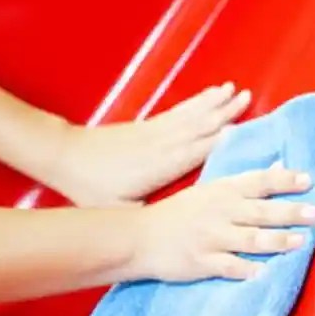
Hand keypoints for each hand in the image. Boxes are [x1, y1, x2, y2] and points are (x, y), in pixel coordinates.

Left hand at [40, 83, 251, 206]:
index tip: (247, 129)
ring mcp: (154, 131)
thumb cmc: (91, 186)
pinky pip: (178, 111)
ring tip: (234, 91)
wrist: (65, 156)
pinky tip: (205, 96)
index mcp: (162, 164)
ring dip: (213, 102)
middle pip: (201, 124)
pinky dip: (195, 102)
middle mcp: (163, 143)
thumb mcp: (123, 209)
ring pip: (191, 113)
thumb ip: (152, 213)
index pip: (200, 149)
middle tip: (249, 99)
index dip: (224, 139)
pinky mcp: (145, 125)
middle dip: (226, 112)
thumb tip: (175, 224)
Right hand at [131, 165, 314, 281]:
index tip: (308, 180)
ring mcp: (210, 238)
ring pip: (250, 239)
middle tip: (314, 214)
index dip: (284, 181)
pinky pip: (230, 267)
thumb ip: (241, 186)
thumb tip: (278, 171)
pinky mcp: (202, 262)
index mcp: (221, 191)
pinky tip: (265, 273)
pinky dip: (248, 270)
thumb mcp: (207, 192)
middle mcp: (219, 212)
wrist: (139, 237)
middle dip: (289, 212)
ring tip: (300, 242)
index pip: (258, 182)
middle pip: (260, 211)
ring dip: (277, 241)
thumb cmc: (177, 213)